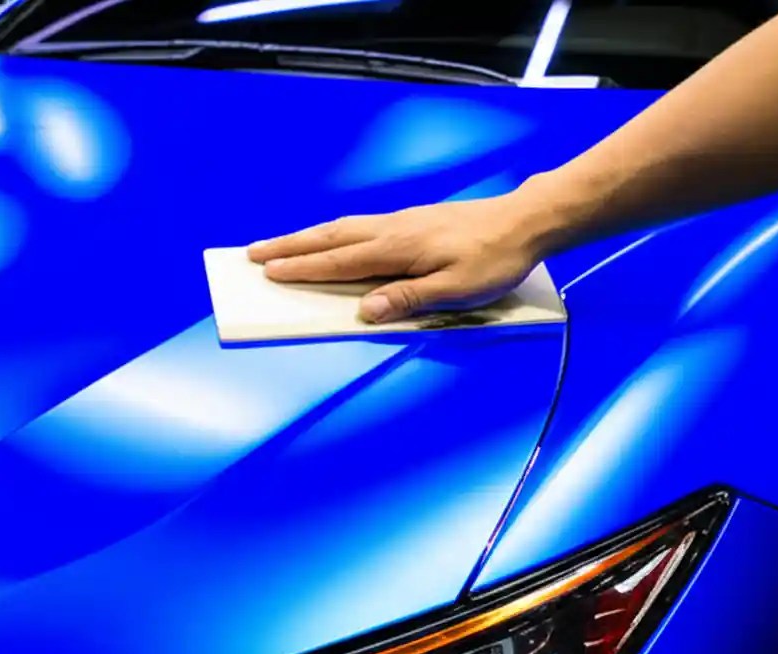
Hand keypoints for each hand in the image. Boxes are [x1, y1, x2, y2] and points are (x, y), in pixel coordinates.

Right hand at [247, 193, 560, 322]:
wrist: (523, 221)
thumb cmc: (494, 259)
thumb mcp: (455, 289)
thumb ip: (409, 299)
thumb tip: (365, 311)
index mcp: (398, 249)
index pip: (340, 261)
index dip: (303, 268)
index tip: (268, 272)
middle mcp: (393, 229)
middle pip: (330, 237)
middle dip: (290, 247)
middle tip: (254, 253)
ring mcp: (401, 221)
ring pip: (343, 227)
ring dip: (308, 236)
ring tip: (281, 245)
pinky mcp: (412, 219)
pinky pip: (360, 224)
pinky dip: (335, 231)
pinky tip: (333, 236)